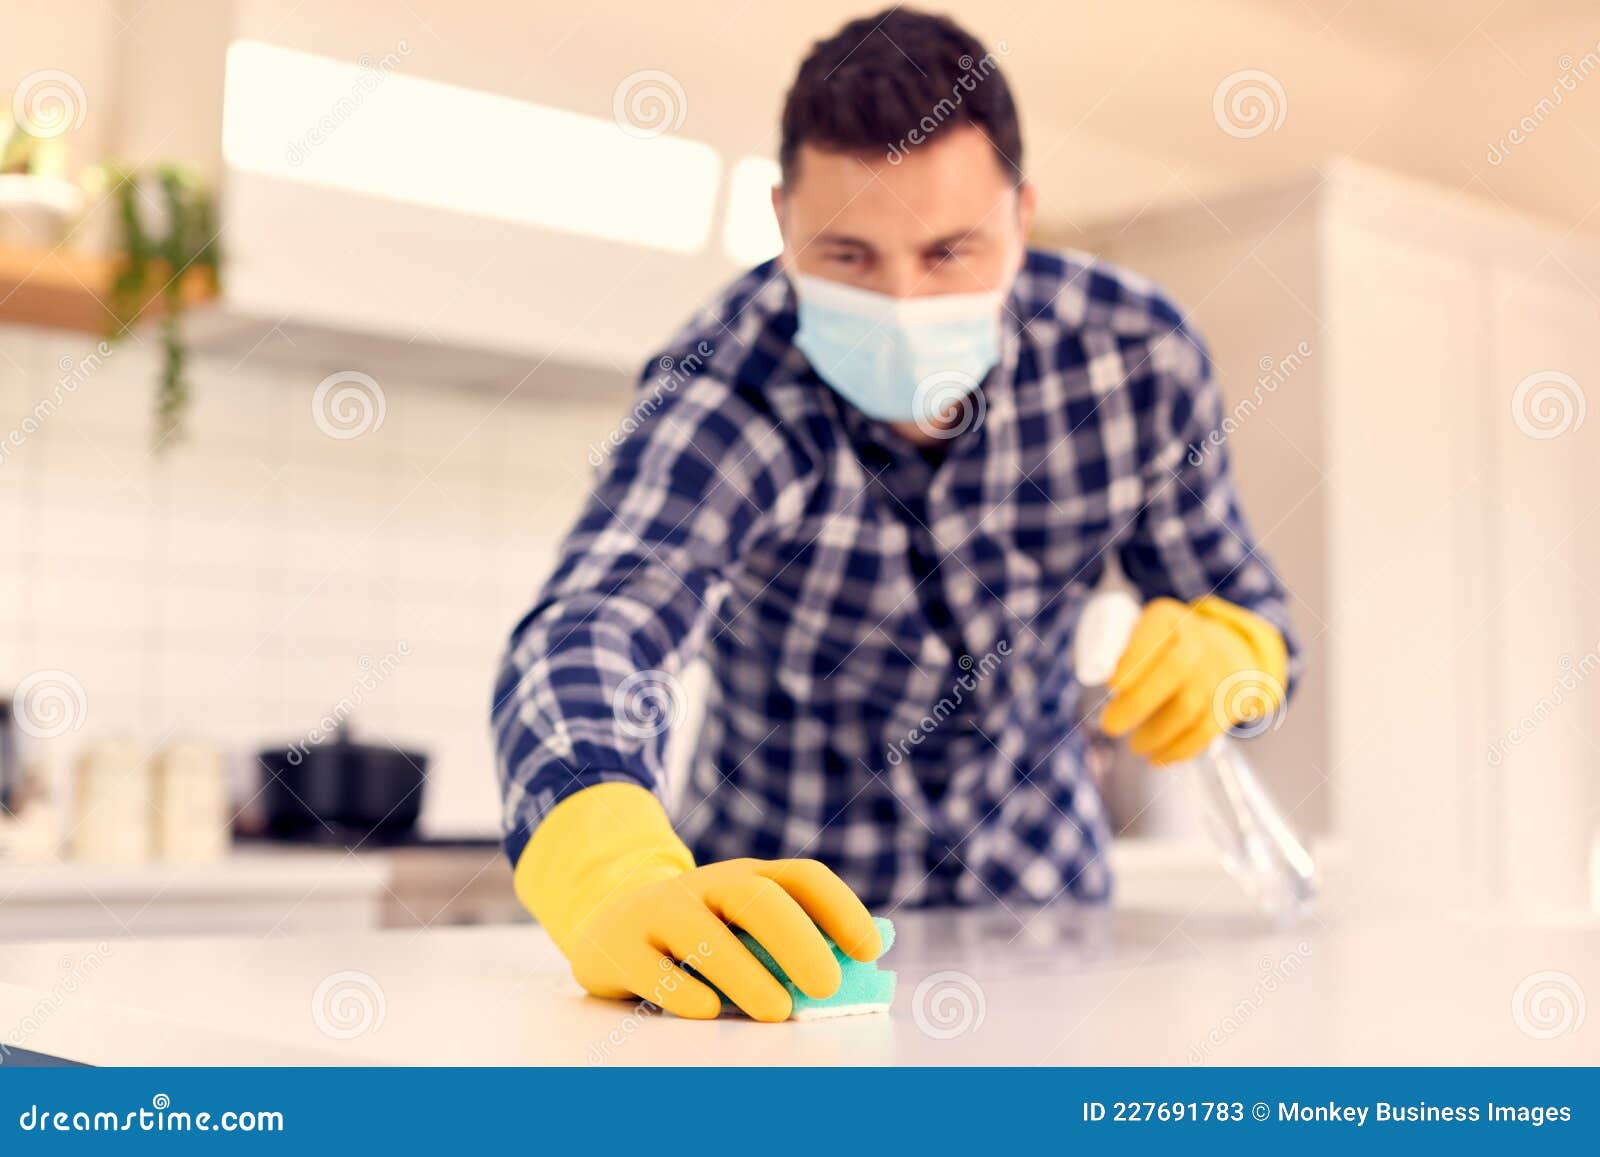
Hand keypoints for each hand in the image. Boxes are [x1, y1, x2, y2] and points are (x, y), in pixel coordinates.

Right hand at [564, 857, 881, 1021]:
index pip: (801, 877)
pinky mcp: (620, 949)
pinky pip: (652, 968)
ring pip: (703, 933)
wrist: (609, 923)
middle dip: (796, 939)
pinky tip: (708, 1010)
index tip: (870, 949)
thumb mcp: (743, 929)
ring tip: (777, 1011)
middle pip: (756, 898)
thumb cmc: (699, 938)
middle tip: (827, 985)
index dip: (841, 907)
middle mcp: (706, 887)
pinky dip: (682, 990)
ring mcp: (660, 913)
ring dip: (744, 972)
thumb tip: (856, 980)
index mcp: (748, 879)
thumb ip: (791, 946)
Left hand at [1099, 596, 1286, 764]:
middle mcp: (1197, 641)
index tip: (1113, 685)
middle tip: (1109, 726)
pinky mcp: (1227, 703)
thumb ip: (1117, 648)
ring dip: (1157, 733)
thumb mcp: (1142, 632)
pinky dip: (1180, 749)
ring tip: (1135, 747)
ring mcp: (1216, 673)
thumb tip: (1092, 672)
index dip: (1135, 658)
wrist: (1227, 651)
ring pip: (1189, 706)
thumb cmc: (1163, 646)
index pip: (1155, 630)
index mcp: (1167, 619)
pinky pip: (1206, 730)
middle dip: (1138, 702)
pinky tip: (1159, 759)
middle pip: (1174, 670)